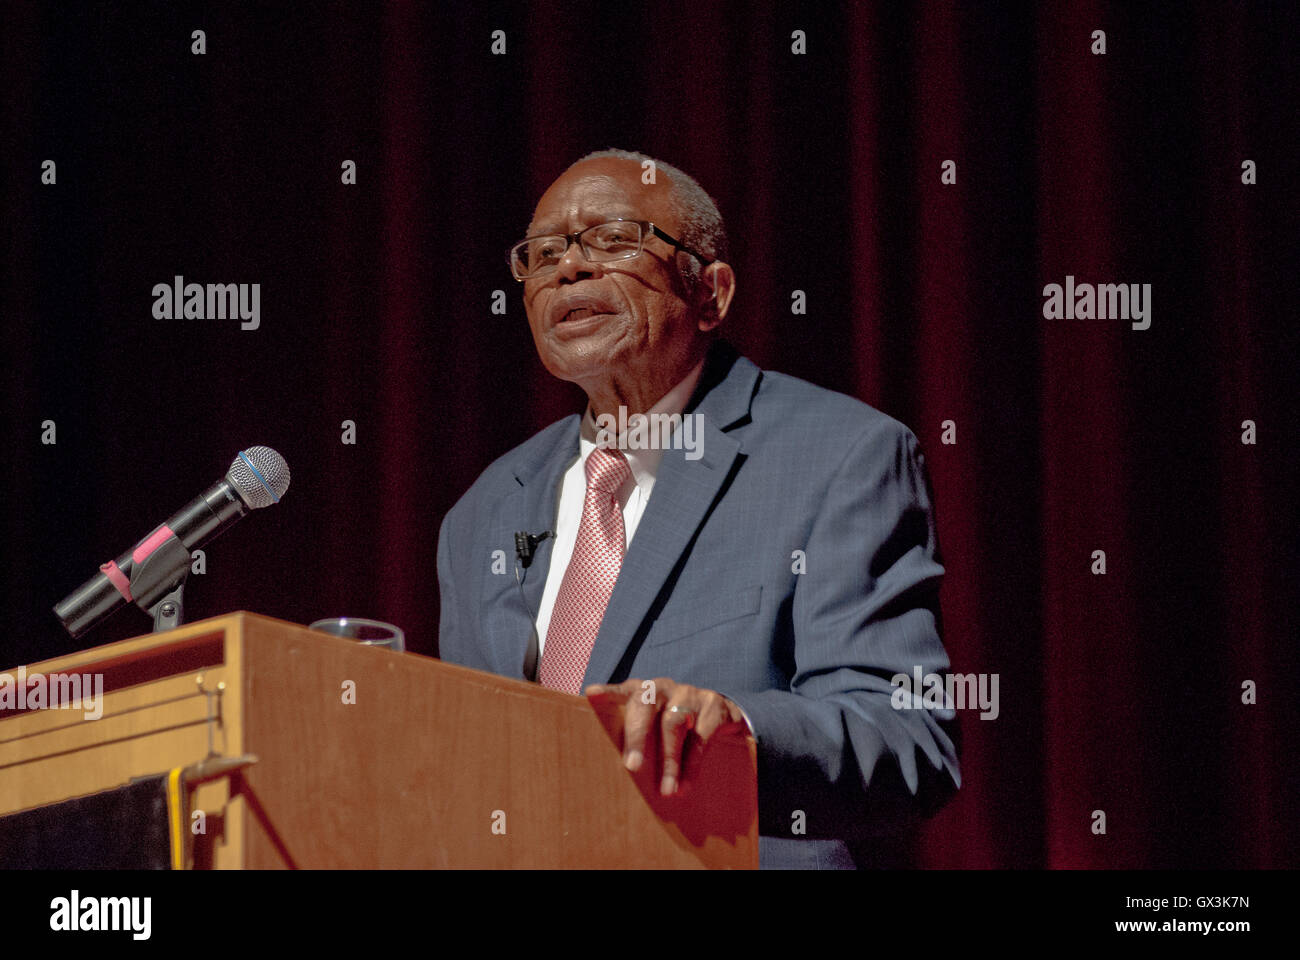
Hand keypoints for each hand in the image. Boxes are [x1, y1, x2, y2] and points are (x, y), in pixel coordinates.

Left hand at [584, 677, 748, 796]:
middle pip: (645, 704)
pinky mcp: (713, 705)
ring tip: (667, 791)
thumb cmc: (675, 728)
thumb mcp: (654, 728)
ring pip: (674, 723)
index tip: (592, 695)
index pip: (624, 690)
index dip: (609, 692)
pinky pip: (701, 735)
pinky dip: (692, 764)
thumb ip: (635, 740)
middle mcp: (664, 687)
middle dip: (637, 736)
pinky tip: (686, 785)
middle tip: (633, 767)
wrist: (722, 716)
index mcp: (644, 692)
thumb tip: (618, 774)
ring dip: (670, 760)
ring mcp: (689, 693)